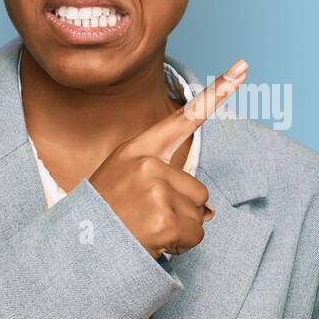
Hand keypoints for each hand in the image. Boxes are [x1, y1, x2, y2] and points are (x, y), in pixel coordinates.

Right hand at [89, 58, 247, 257]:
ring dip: (179, 229)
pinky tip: (154, 243)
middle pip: (198, 187)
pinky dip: (181, 245)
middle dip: (181, 210)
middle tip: (146, 220)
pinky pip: (196, 233)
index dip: (217, 93)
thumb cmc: (101, 219)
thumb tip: (209, 210)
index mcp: (135, 150)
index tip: (242, 68)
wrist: (76, 250)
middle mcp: (146, 164)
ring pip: (199, 211)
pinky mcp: (164, 217)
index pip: (182, 118)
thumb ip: (163, 185)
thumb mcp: (122, 186)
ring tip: (145, 231)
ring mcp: (155, 189)